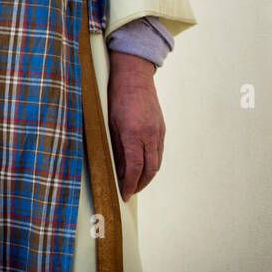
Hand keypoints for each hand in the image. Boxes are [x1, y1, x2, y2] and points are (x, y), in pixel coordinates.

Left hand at [107, 52, 164, 200]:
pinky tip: (143, 166)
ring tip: (135, 183)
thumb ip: (115, 146)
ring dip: (147, 176)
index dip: (129, 183)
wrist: (134, 77)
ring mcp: (159, 132)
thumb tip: (117, 168)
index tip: (123, 194)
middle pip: (150, 169)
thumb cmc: (116, 97)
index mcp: (134, 133)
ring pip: (157, 162)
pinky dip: (152, 163)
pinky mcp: (162, 128)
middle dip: (140, 184)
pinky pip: (159, 151)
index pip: (135, 167)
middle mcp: (150, 135)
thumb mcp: (109, 121)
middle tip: (129, 192)